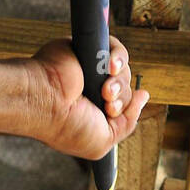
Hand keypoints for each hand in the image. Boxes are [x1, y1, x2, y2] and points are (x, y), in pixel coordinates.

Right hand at [30, 35, 149, 159]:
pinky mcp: (86, 49)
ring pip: (123, 70)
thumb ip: (127, 124)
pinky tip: (110, 66)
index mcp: (94, 112)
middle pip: (126, 89)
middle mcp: (92, 90)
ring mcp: (90, 70)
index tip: (112, 112)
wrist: (46, 101)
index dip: (127, 109)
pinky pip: (115, 48)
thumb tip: (143, 97)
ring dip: (119, 82)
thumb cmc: (67, 126)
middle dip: (122, 98)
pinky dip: (118, 57)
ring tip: (105, 89)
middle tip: (107, 103)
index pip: (125, 107)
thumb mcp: (103, 141)